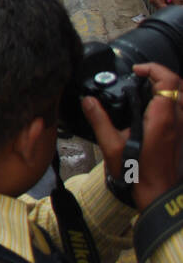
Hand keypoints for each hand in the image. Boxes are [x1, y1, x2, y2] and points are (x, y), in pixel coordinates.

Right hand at [82, 63, 182, 209]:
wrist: (158, 193)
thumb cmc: (137, 172)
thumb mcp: (112, 146)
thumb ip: (100, 120)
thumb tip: (88, 101)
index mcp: (162, 118)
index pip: (168, 81)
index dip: (154, 69)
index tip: (137, 71)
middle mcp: (178, 120)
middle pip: (180, 85)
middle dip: (162, 75)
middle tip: (142, 77)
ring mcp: (182, 128)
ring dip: (168, 88)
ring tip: (147, 90)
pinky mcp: (181, 135)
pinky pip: (181, 109)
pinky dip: (171, 101)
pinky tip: (153, 109)